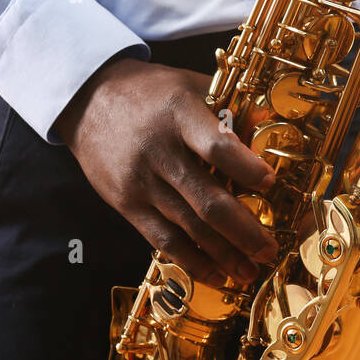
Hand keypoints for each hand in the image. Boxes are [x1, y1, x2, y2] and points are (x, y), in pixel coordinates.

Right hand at [54, 55, 278, 286]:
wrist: (89, 100)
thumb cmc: (150, 92)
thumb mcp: (189, 86)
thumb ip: (228, 108)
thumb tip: (269, 128)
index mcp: (179, 114)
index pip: (216, 147)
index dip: (245, 168)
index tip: (270, 182)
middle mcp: (159, 150)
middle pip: (207, 200)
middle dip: (244, 230)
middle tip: (270, 248)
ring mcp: (140, 181)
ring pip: (188, 227)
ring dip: (223, 254)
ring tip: (250, 271)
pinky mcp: (126, 204)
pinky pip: (161, 240)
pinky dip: (191, 261)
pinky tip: (215, 273)